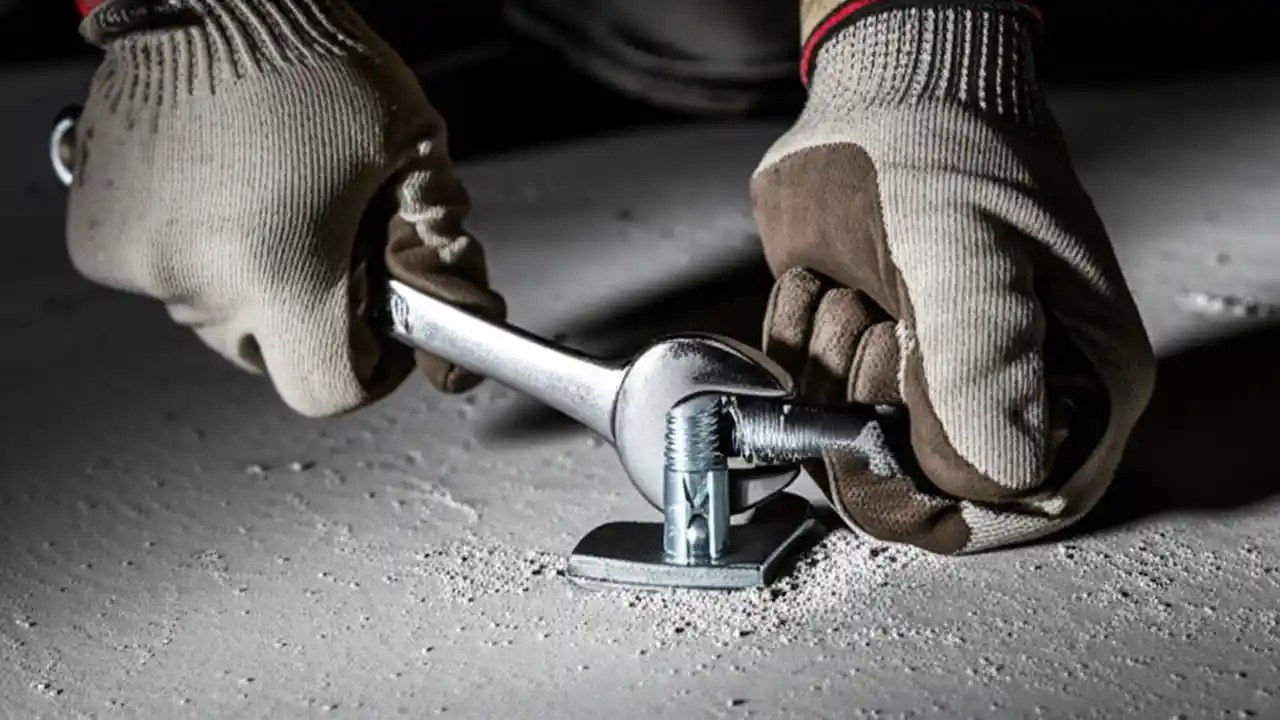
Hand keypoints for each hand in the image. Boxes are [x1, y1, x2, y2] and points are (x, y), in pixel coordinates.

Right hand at [66, 0, 502, 416]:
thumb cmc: (318, 62)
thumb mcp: (416, 156)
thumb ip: (446, 253)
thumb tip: (464, 330)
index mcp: (281, 274)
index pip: (327, 390)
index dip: (368, 369)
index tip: (380, 329)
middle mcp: (197, 283)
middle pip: (273, 356)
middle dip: (312, 316)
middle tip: (330, 244)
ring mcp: (140, 264)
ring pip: (218, 318)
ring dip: (253, 281)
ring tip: (272, 201)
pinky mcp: (99, 241)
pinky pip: (166, 280)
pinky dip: (198, 254)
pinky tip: (219, 194)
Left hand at [751, 3, 1154, 553]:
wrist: (888, 94)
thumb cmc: (949, 155)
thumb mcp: (965, 249)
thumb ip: (980, 359)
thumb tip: (999, 475)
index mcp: (1076, 391)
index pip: (1006, 505)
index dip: (929, 491)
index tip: (875, 431)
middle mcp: (1007, 403)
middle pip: (913, 485)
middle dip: (867, 410)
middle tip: (879, 320)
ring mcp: (930, 386)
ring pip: (847, 447)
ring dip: (825, 369)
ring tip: (855, 285)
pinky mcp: (869, 364)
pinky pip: (807, 404)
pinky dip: (795, 348)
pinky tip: (822, 282)